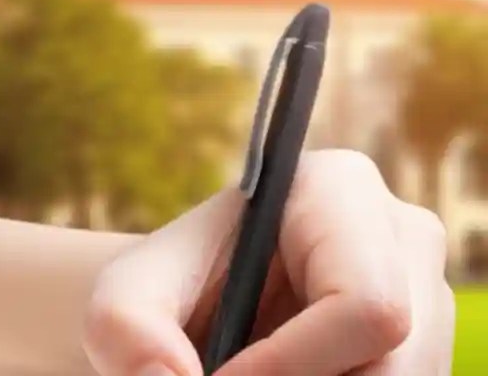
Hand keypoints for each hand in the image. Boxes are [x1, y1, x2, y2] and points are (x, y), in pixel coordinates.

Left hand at [83, 149, 453, 374]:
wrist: (184, 312)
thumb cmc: (161, 293)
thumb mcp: (122, 302)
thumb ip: (126, 330)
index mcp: (339, 190)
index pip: (365, 302)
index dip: (292, 362)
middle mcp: (402, 237)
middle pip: (398, 362)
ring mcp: (427, 298)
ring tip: (253, 369)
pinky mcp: (424, 348)